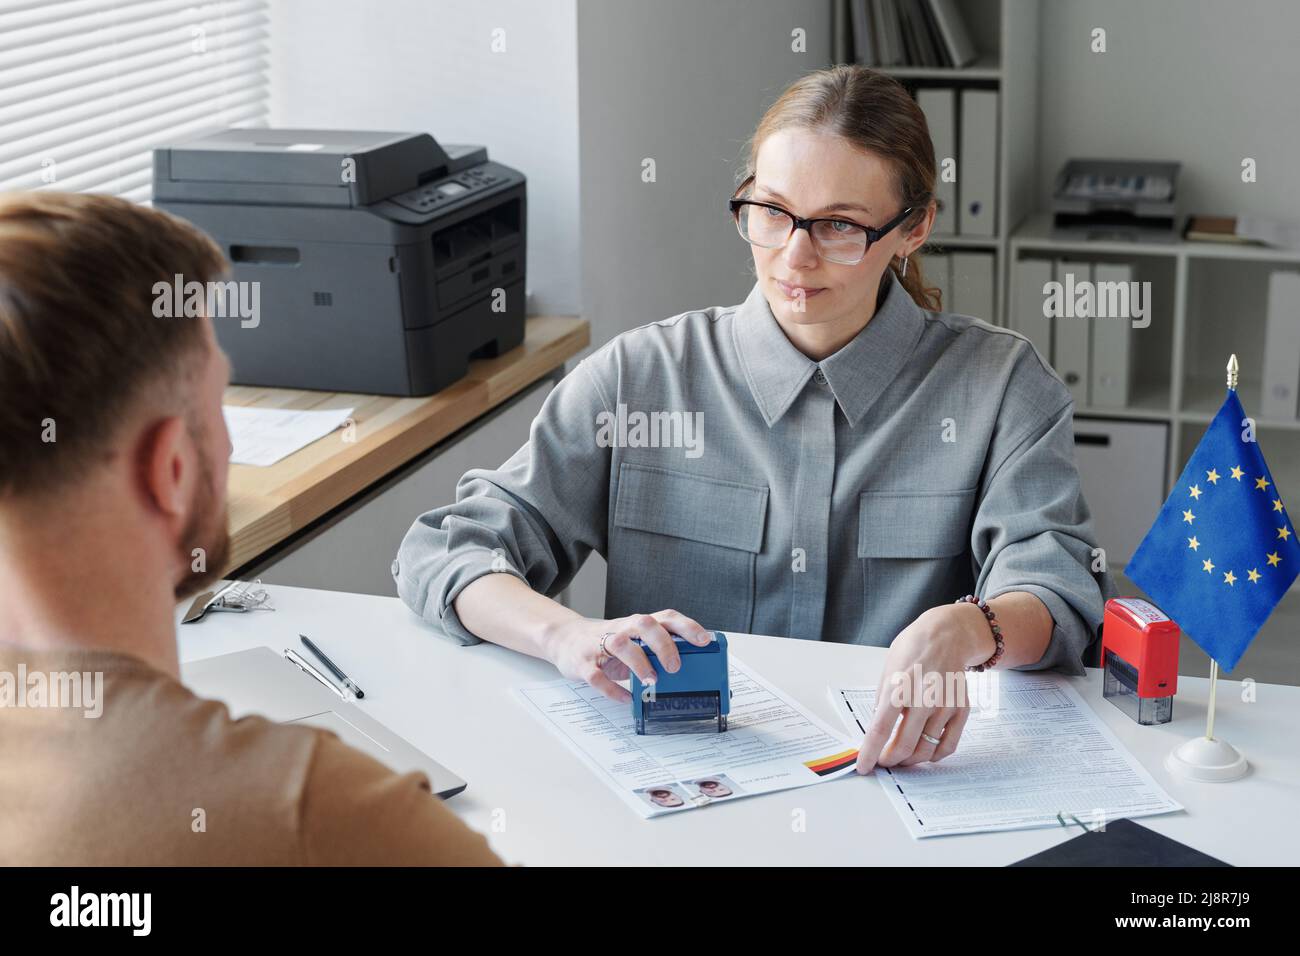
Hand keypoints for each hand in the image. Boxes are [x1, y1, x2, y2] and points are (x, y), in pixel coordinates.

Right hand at [542, 609, 713, 702]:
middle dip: (663, 644)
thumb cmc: (608, 643)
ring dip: (638, 663)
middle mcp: (620, 629)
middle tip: (675, 667)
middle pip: (643, 624)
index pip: (665, 617)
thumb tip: (691, 670)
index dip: (686, 626)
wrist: (566, 640)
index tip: (704, 640)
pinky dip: (612, 689)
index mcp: (637, 625)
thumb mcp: (634, 642)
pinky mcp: (583, 663)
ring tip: (651, 681)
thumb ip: (657, 651)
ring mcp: (599, 644)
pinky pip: (596, 676)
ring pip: (619, 644)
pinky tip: (625, 698)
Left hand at [855, 603, 991, 772]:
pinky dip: (933, 755)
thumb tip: (876, 729)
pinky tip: (924, 752)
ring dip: (910, 760)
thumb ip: (883, 700)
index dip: (869, 753)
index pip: (880, 730)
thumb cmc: (912, 649)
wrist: (947, 635)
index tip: (863, 767)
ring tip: (901, 757)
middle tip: (883, 762)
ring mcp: (945, 706)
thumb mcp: (888, 669)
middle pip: (904, 745)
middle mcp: (924, 699)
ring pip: (926, 749)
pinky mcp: (961, 710)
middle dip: (890, 760)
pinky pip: (948, 745)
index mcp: (899, 688)